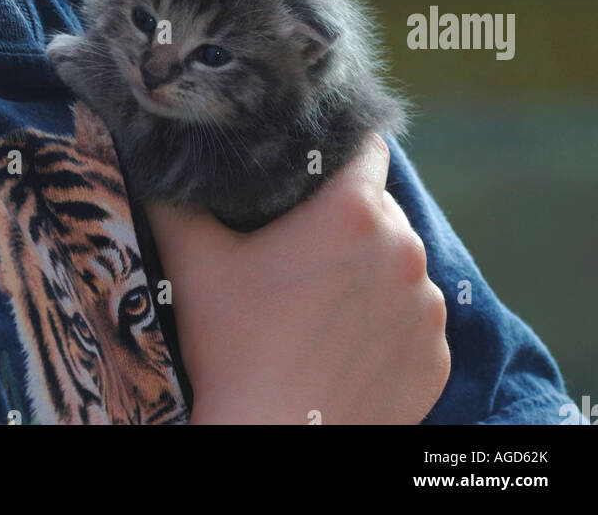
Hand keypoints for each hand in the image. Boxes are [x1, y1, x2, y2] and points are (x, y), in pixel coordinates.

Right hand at [145, 133, 449, 424]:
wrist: (273, 450)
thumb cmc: (232, 354)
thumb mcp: (194, 263)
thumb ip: (178, 201)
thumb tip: (161, 165)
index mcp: (353, 213)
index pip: (368, 148)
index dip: (339, 155)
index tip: (313, 176)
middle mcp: (405, 251)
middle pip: (382, 210)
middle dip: (348, 222)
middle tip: (302, 252)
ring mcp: (427, 309)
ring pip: (401, 266)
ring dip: (372, 274)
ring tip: (321, 306)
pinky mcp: (436, 358)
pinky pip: (416, 322)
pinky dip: (388, 326)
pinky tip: (344, 345)